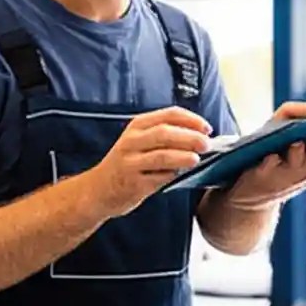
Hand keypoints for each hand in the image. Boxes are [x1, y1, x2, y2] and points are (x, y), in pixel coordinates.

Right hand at [84, 106, 210, 216]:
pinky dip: (172, 175)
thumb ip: (165, 137)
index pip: (169, 114)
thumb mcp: (140, 142)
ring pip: (161, 155)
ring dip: (182, 156)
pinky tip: (180, 175)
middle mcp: (132, 141)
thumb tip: (201, 137)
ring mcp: (131, 162)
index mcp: (138, 126)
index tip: (207, 128)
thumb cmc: (126, 164)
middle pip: (165, 133)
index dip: (191, 120)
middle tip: (206, 144)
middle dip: (189, 137)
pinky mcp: (133, 183)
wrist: (98, 190)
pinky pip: (157, 178)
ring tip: (196, 159)